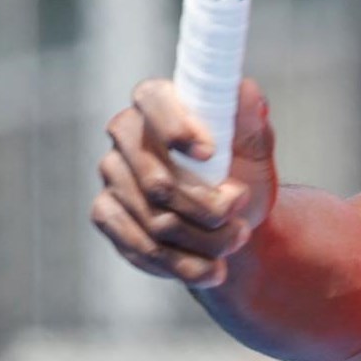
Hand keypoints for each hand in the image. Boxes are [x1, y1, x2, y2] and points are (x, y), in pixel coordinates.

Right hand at [91, 77, 278, 288]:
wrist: (233, 217)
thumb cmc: (241, 168)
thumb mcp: (255, 142)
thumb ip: (248, 116)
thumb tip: (246, 91)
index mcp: (158, 102)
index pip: (151, 100)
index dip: (175, 128)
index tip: (211, 153)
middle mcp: (126, 134)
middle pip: (158, 183)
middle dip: (208, 208)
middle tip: (241, 212)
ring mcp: (111, 175)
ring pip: (156, 222)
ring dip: (205, 241)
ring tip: (237, 241)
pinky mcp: (106, 213)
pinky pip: (140, 247)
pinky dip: (182, 264)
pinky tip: (211, 269)